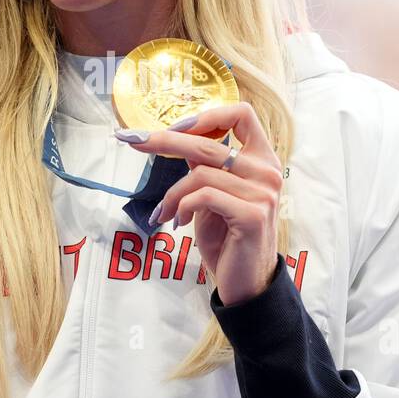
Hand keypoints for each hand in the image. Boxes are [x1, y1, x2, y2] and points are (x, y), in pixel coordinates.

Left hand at [114, 101, 282, 305]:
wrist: (244, 283)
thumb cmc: (227, 239)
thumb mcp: (212, 197)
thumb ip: (205, 168)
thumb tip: (180, 142)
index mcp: (262, 160)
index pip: (243, 114)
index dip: (207, 115)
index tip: (175, 128)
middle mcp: (267, 171)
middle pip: (209, 142)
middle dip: (164, 140)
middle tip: (131, 140)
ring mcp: (263, 193)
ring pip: (200, 173)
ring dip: (172, 193)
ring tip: (163, 212)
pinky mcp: (251, 215)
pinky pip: (203, 196)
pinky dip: (181, 206)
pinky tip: (177, 222)